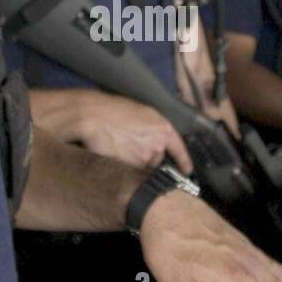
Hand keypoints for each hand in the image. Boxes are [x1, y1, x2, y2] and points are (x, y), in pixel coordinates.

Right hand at [74, 93, 193, 173]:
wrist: (94, 115)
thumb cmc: (114, 110)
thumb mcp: (142, 113)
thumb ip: (155, 129)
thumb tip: (158, 142)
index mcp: (164, 128)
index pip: (179, 150)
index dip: (184, 161)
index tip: (187, 170)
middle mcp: (158, 145)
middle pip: (157, 160)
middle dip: (146, 156)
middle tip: (129, 142)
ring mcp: (145, 157)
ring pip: (142, 167)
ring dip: (134, 161)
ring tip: (119, 144)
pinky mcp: (131, 167)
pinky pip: (130, 172)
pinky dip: (123, 166)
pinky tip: (114, 151)